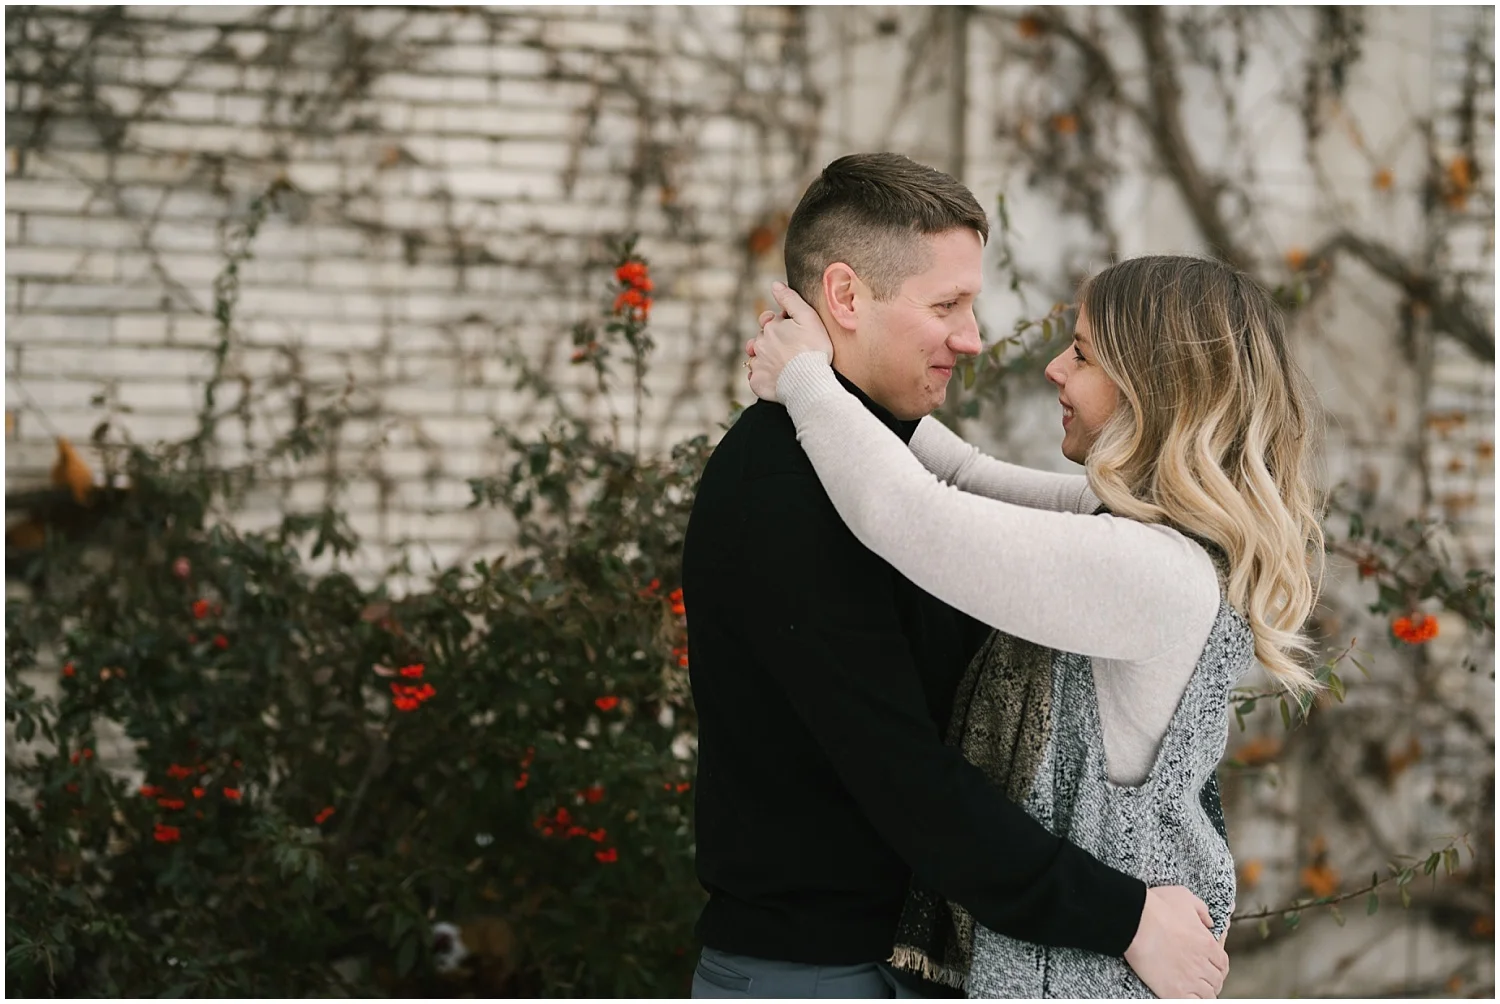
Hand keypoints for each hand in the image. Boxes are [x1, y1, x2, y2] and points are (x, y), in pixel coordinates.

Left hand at [745, 282, 833, 401]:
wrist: (810, 381)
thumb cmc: (813, 349)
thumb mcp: (808, 318)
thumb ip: (790, 300)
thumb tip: (775, 285)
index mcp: (770, 327)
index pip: (769, 321)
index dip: (781, 325)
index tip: (795, 333)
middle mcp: (759, 344)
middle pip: (762, 339)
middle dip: (772, 341)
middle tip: (792, 351)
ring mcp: (757, 365)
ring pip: (757, 358)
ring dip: (765, 359)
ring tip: (784, 365)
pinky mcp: (757, 383)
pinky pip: (756, 378)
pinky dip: (764, 378)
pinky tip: (778, 379)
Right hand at [1123, 886, 1228, 998]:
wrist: (1134, 920)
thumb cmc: (1156, 906)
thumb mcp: (1184, 897)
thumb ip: (1201, 910)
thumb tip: (1209, 922)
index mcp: (1208, 944)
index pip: (1223, 964)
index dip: (1217, 967)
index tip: (1210, 967)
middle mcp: (1203, 964)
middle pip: (1216, 981)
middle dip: (1210, 980)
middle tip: (1200, 979)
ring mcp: (1189, 980)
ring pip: (1207, 995)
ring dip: (1202, 992)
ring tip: (1192, 990)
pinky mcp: (1174, 992)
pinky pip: (1192, 1003)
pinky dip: (1192, 1000)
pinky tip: (1184, 995)